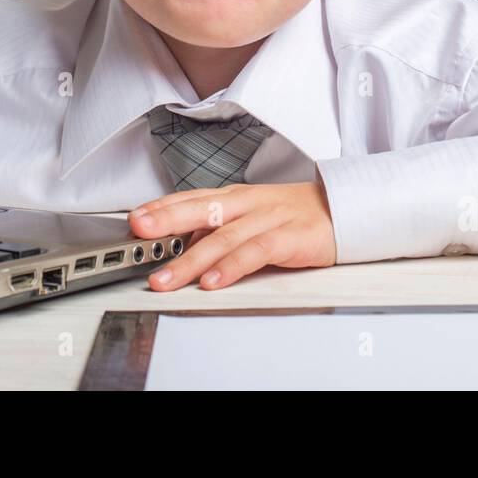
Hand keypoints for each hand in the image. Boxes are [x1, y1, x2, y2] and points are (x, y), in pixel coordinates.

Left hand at [128, 181, 337, 290]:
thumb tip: (182, 243)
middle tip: (138, 234)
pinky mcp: (288, 238)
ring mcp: (267, 220)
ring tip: (166, 278)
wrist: (343, 210)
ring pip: (222, 237)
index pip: (191, 198)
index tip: (134, 219)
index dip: (161, 207)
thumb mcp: (250, 215)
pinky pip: (255, 253)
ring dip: (190, 260)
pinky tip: (213, 280)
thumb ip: (218, 227)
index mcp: (234, 197)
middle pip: (200, 210)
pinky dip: (231, 268)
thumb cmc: (292, 215)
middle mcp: (246, 204)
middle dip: (166, 221)